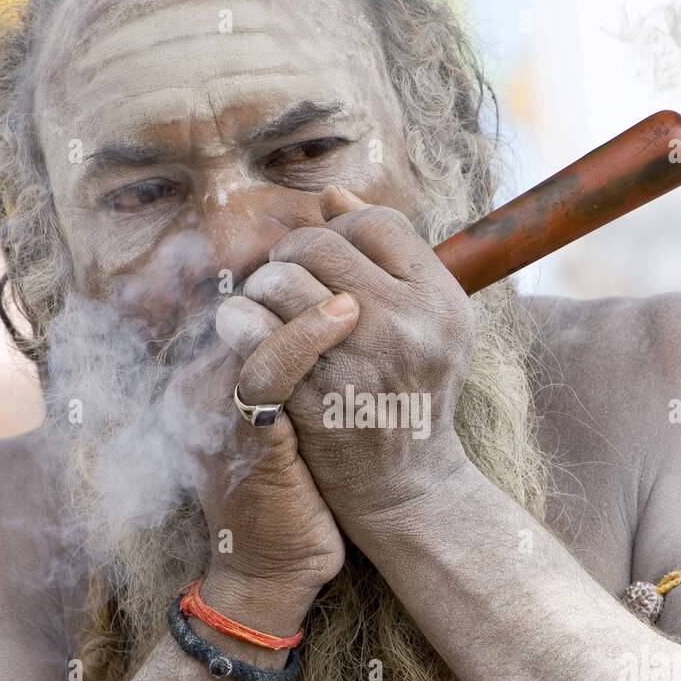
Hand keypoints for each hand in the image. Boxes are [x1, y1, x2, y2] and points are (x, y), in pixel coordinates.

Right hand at [162, 293, 360, 614]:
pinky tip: (346, 316)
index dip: (297, 277)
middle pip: (246, 303)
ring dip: (306, 295)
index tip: (346, 263)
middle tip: (354, 264)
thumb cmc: (296, 497)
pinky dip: (305, 335)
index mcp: (204, 378)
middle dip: (301, 277)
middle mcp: (197, 384)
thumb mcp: (289, 420)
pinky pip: (265, 368)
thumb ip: (296, 369)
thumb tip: (343, 308)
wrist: (270, 574)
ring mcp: (210, 407)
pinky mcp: (235, 433)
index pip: (247, 304)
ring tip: (355, 284)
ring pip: (251, 321)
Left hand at [216, 187, 474, 531]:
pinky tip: (243, 333)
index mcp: (440, 299)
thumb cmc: (411, 391)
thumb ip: (388, 256)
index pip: (375, 222)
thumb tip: (331, 193)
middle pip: (321, 243)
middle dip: (290, 253)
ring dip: (261, 287)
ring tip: (265, 305)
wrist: (407, 486)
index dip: (341, 229)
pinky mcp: (314, 398)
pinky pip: (255, 334)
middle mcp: (405, 325)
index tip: (325, 257)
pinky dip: (240, 326)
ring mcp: (358, 362)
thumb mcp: (426, 322)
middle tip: (283, 277)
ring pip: (281, 279)